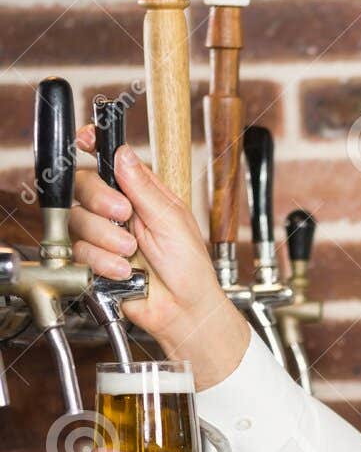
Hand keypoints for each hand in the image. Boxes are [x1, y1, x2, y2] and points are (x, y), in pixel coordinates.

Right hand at [69, 129, 248, 387]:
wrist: (183, 311)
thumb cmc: (190, 269)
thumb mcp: (173, 221)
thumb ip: (144, 188)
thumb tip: (122, 153)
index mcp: (141, 193)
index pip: (108, 160)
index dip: (92, 145)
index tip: (84, 140)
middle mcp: (118, 210)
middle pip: (83, 185)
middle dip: (101, 199)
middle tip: (124, 215)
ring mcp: (103, 235)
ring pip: (78, 219)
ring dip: (106, 237)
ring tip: (132, 253)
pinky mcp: (93, 261)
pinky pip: (79, 251)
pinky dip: (102, 262)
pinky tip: (124, 271)